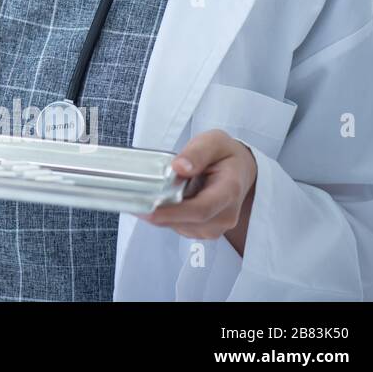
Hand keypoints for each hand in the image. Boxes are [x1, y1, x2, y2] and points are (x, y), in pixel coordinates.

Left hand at [141, 129, 257, 247]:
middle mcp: (226, 214)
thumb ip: (197, 152)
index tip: (149, 209)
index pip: (201, 209)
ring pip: (181, 227)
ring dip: (160, 216)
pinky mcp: (205, 229)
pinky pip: (180, 227)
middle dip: (159, 214)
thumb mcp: (213, 142)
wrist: (239, 170)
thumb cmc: (225, 155)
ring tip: (143, 198)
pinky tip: (156, 203)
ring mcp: (216, 225)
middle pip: (188, 222)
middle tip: (133, 202)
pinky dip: (165, 217)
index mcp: (230, 191)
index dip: (173, 212)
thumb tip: (180, 167)